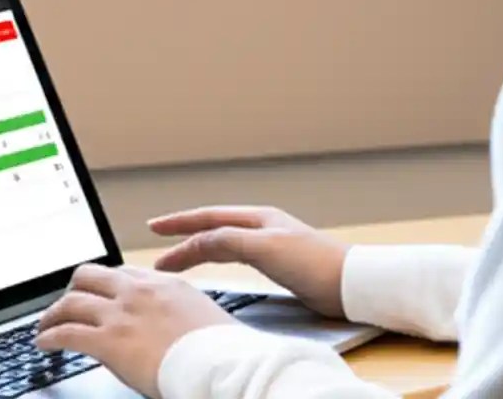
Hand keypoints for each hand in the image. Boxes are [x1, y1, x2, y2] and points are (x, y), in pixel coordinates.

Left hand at [36, 264, 236, 397]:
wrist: (221, 364)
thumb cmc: (220, 349)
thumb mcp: (201, 316)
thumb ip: (176, 313)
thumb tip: (167, 325)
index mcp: (163, 283)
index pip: (121, 273)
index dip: (102, 284)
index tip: (96, 294)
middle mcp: (138, 292)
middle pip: (89, 276)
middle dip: (73, 291)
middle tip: (68, 306)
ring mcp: (121, 314)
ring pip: (70, 302)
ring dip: (53, 315)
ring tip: (46, 326)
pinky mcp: (108, 341)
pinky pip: (66, 332)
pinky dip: (49, 337)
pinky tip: (45, 344)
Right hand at [149, 206, 349, 317]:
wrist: (349, 285)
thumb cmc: (315, 264)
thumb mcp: (265, 249)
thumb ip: (228, 241)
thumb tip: (196, 240)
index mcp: (258, 218)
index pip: (208, 217)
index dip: (179, 222)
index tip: (154, 228)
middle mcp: (262, 228)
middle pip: (213, 229)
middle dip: (183, 236)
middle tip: (158, 244)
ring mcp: (270, 246)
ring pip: (223, 243)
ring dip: (197, 249)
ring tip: (177, 259)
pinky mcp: (278, 266)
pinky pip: (235, 257)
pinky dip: (216, 259)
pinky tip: (215, 265)